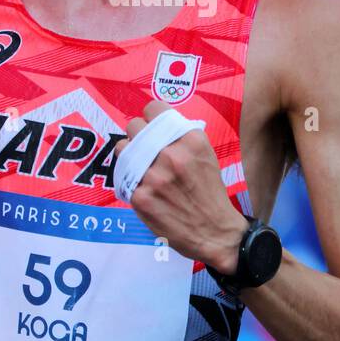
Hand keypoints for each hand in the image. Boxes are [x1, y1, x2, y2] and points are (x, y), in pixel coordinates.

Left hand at [114, 101, 248, 273]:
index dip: (150, 117)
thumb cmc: (209, 193)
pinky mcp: (141, 196)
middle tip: (144, 149)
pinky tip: (145, 190)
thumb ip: (181, 138)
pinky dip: (132, 182)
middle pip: (134, 126)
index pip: (154, 108)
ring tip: (141, 168)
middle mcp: (172, 154)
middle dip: (138, 135)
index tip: (151, 126)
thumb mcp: (204, 155)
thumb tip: (155, 124)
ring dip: (129, 156)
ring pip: (123, 149)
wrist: (216, 231)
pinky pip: (124, 177)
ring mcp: (154, 176)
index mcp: (191, 140)